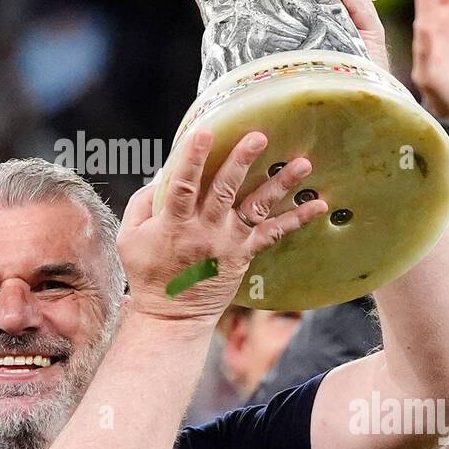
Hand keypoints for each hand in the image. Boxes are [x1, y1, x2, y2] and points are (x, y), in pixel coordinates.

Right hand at [117, 129, 327, 322]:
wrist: (172, 316)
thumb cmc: (148, 273)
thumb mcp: (130, 238)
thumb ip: (143, 203)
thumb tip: (161, 174)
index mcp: (173, 223)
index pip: (182, 185)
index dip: (192, 158)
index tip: (204, 132)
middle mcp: (204, 230)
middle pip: (224, 190)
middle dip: (241, 161)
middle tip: (259, 137)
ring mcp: (228, 242)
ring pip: (256, 208)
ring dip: (280, 185)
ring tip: (302, 164)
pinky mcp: (244, 254)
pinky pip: (273, 234)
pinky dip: (296, 219)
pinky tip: (318, 205)